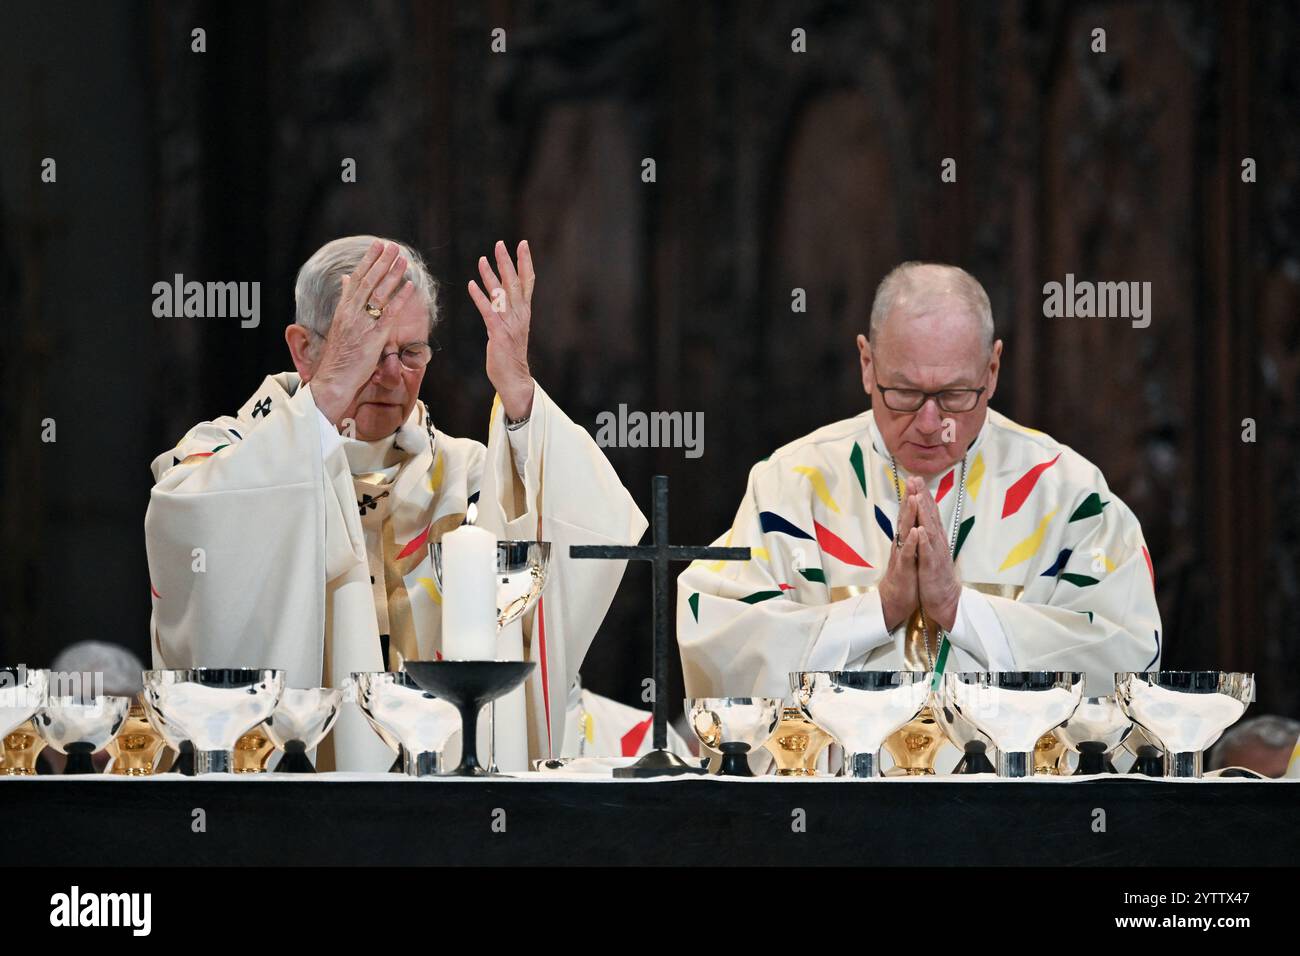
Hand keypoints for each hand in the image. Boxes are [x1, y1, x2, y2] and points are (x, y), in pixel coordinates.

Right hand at [309, 240, 415, 423]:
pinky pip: (389, 314)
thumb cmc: (339, 357)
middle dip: (381, 261)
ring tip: (403, 259)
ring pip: (378, 293)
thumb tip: (347, 281)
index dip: (368, 261)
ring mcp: (363, 324)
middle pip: (368, 281)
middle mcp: (351, 313)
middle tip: (392, 245)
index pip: (357, 279)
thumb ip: (346, 303)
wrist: (332, 380)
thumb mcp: (340, 325)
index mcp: (343, 309)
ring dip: (392, 274)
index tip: (377, 246)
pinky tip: (410, 287)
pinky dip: (400, 299)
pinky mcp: (374, 337)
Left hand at [467, 240, 534, 421]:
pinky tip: (471, 285)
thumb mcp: (512, 329)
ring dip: (491, 276)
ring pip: (501, 295)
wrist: (515, 379)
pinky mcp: (498, 334)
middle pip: (515, 283)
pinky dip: (480, 297)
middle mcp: (519, 315)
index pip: (527, 282)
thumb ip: (507, 312)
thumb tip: (498, 295)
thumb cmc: (511, 355)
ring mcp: (510, 324)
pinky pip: (488, 311)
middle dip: (507, 262)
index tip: (522, 244)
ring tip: (482, 259)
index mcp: (524, 312)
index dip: (525, 262)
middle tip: (500, 244)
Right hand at [878, 476, 922, 630]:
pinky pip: (908, 553)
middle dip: (909, 498)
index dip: (912, 496)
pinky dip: (912, 542)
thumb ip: (909, 535)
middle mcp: (901, 543)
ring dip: (909, 515)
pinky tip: (916, 532)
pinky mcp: (903, 568)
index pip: (909, 515)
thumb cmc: (905, 575)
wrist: (896, 600)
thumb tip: (912, 518)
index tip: (916, 479)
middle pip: (905, 517)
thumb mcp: (909, 551)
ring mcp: (901, 555)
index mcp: (905, 539)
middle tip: (912, 480)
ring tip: (913, 499)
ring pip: (906, 532)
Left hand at [914, 481, 961, 630]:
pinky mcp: (931, 568)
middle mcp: (937, 542)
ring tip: (918, 497)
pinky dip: (924, 542)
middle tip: (916, 479)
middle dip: (922, 497)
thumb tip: (926, 518)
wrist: (945, 599)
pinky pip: (927, 553)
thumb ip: (930, 534)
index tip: (916, 478)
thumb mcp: (932, 550)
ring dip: (924, 514)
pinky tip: (920, 530)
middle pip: (930, 516)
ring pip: (929, 530)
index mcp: (935, 538)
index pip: (929, 513)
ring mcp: (935, 554)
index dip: (923, 495)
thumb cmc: (936, 574)